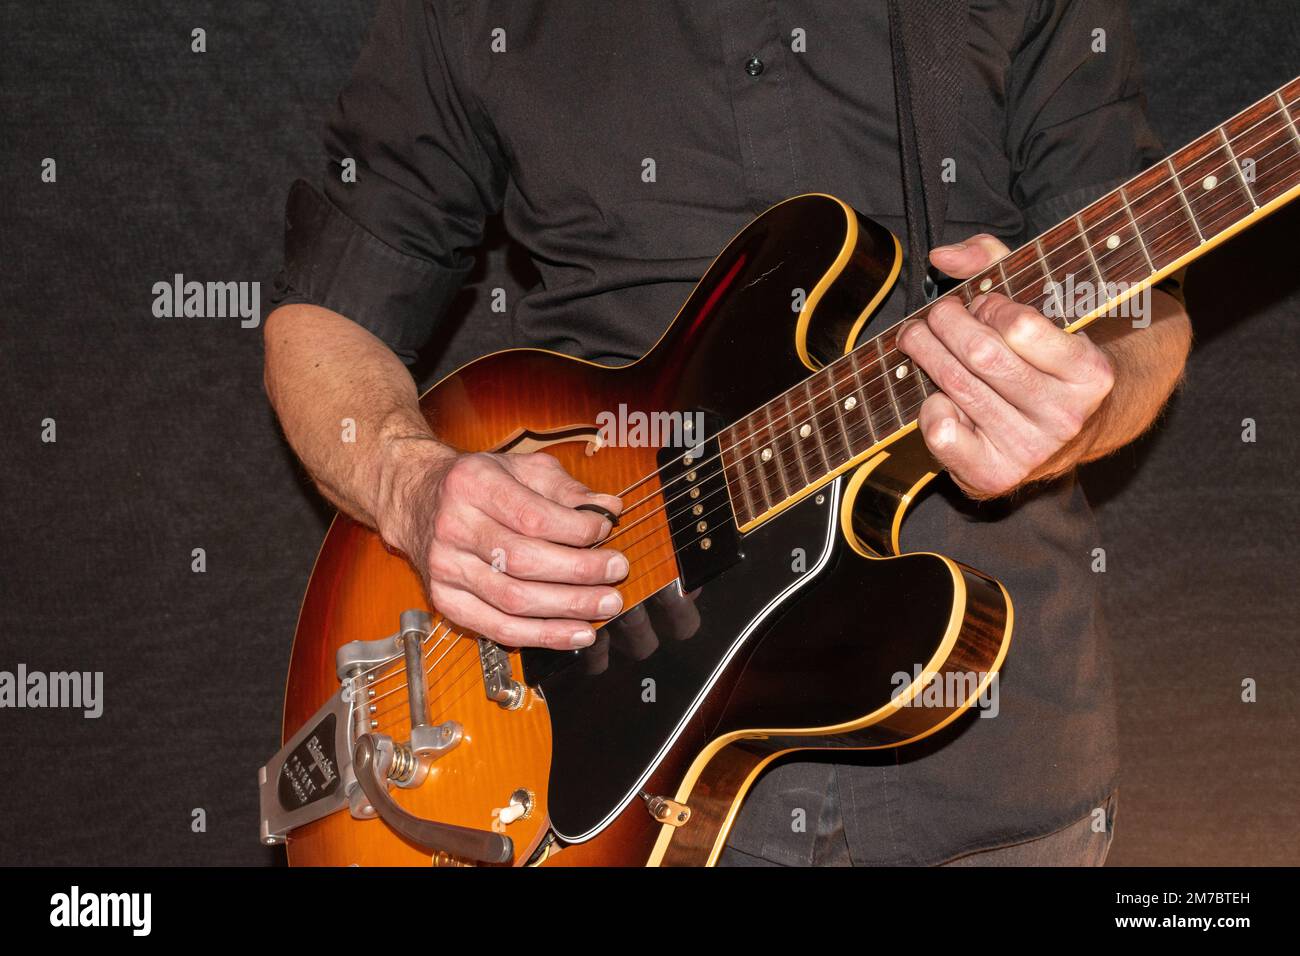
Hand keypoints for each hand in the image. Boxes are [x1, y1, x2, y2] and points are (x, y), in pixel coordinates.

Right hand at [379, 446, 626, 648]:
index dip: (575, 531)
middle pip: (524, 561)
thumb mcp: (520, 468)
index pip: (532, 516)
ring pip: (513, 599)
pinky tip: (574, 633)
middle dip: (579, 572)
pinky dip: (541, 635)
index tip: (604, 532)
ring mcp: (446, 567)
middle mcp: (454, 526)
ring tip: (605, 605)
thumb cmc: (477, 484)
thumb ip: (567, 488)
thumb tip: (609, 508)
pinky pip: (497, 628)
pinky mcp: (444, 600)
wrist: (416, 500)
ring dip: (567, 608)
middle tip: (616, 573)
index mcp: (473, 484)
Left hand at [896, 234, 1115, 497]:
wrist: (1076, 431)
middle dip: (945, 323)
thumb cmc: (1051, 359)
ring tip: (918, 338)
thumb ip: (996, 265)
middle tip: (935, 314)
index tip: (978, 302)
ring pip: (956, 388)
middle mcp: (1065, 417)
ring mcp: (1029, 451)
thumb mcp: (1044, 305)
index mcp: (1090, 373)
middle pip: (980, 355)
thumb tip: (942, 257)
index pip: (1018, 325)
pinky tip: (939, 394)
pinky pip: (942, 434)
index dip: (986, 305)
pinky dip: (929, 407)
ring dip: (926, 354)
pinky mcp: (994, 476)